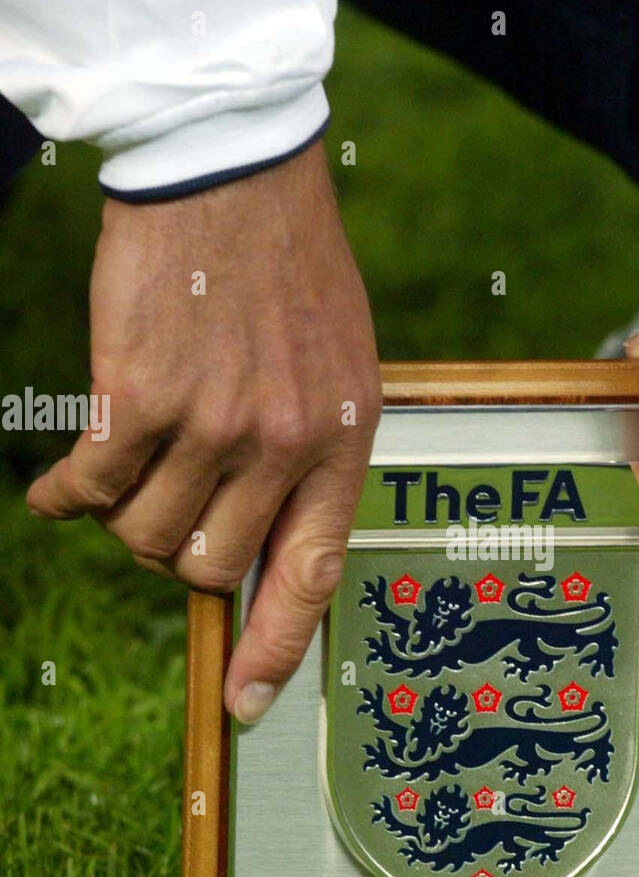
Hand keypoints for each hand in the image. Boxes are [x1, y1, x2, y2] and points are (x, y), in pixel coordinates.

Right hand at [27, 141, 380, 722]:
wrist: (234, 173)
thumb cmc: (289, 274)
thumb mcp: (337, 371)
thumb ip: (308, 459)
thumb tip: (262, 549)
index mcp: (341, 444)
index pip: (311, 577)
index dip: (276, 650)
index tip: (246, 704)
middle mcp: (283, 446)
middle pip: (206, 567)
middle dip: (174, 554)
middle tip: (161, 514)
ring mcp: (212, 425)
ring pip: (144, 533)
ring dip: (124, 518)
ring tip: (123, 476)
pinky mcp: (139, 397)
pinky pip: (91, 486)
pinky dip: (67, 494)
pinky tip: (59, 488)